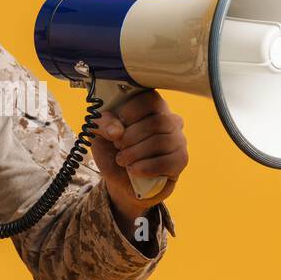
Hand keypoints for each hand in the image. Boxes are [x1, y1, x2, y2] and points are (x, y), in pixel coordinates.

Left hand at [89, 89, 187, 220]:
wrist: (121, 180)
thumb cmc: (113, 150)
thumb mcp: (100, 134)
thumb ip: (103, 125)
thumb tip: (116, 130)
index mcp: (151, 106)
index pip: (150, 99)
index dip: (130, 113)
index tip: (116, 127)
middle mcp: (170, 119)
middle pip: (157, 122)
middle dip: (131, 137)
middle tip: (118, 146)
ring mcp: (178, 139)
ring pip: (161, 141)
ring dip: (135, 153)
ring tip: (123, 160)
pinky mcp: (180, 160)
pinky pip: (167, 162)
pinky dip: (145, 167)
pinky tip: (133, 170)